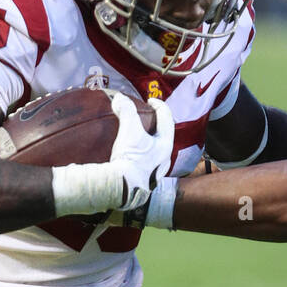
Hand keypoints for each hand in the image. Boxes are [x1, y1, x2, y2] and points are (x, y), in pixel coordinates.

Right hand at [109, 92, 173, 210]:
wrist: (122, 188)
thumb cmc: (130, 157)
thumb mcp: (129, 129)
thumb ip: (126, 110)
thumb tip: (119, 98)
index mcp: (165, 145)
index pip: (167, 119)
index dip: (159, 106)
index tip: (150, 101)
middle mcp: (164, 160)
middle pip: (163, 137)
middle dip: (155, 126)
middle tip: (145, 118)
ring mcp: (154, 173)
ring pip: (155, 153)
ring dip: (148, 142)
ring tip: (136, 137)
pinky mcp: (143, 182)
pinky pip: (145, 164)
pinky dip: (139, 156)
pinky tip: (129, 156)